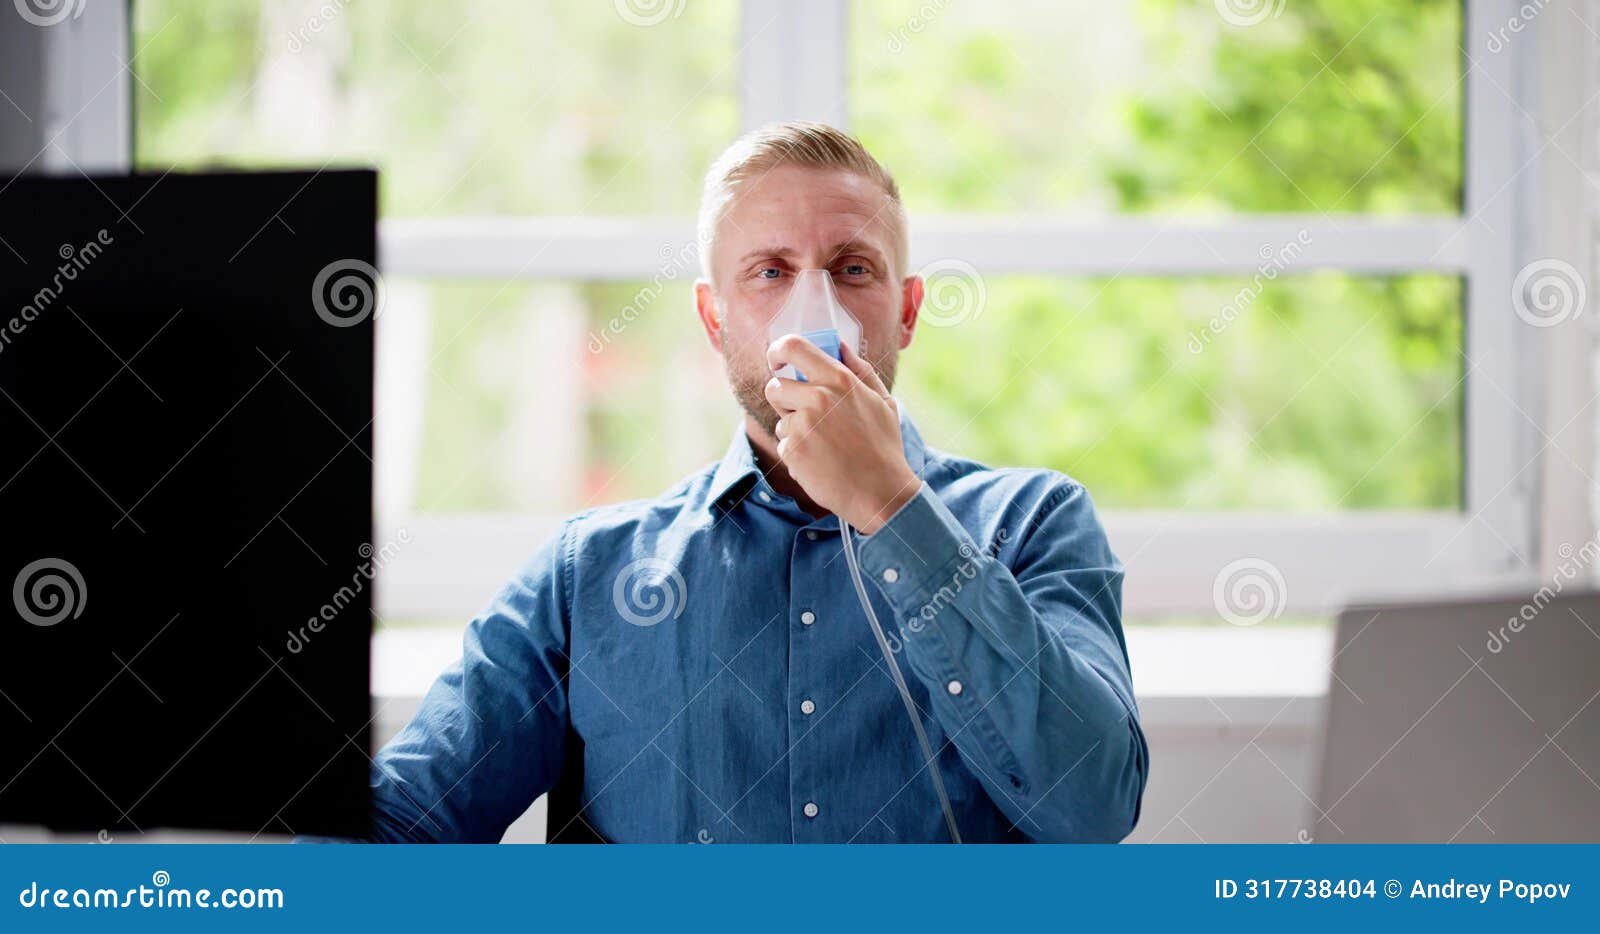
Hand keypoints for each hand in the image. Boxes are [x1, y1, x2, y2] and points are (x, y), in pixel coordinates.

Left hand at [763, 335, 920, 533]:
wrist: (880, 492)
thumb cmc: (883, 447)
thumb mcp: (882, 401)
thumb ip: (860, 369)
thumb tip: (840, 345)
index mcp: (839, 379)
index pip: (793, 347)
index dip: (777, 351)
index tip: (777, 362)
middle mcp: (817, 396)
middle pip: (775, 387)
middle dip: (784, 402)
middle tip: (806, 417)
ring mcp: (802, 423)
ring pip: (780, 420)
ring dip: (794, 432)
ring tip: (824, 446)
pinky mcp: (792, 449)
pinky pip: (783, 444)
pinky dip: (797, 454)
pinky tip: (820, 462)